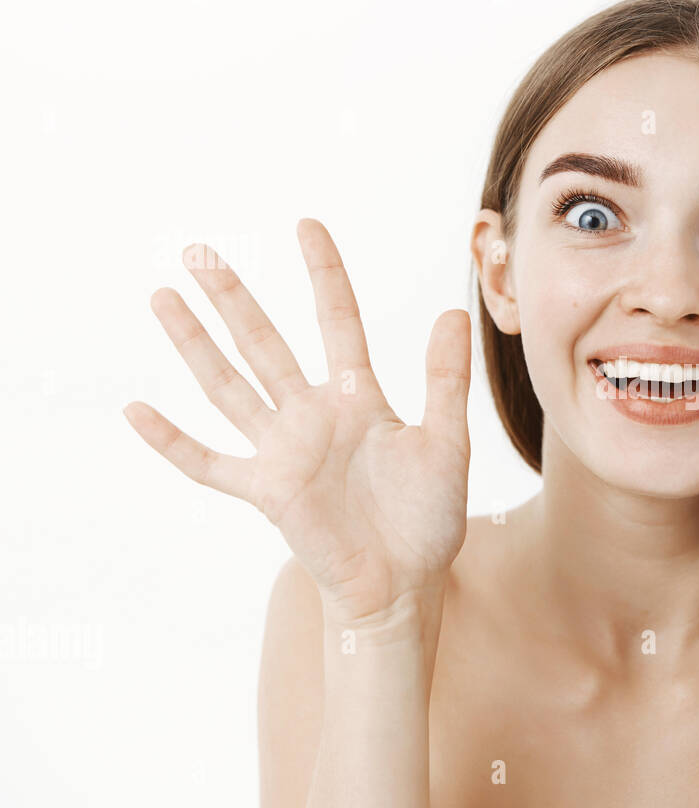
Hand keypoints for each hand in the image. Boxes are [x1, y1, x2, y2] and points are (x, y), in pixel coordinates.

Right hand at [124, 218, 470, 626]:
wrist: (404, 582)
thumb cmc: (429, 517)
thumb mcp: (446, 443)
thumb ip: (445, 382)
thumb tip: (453, 312)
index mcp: (360, 398)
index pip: (337, 321)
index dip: (323, 274)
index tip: (306, 225)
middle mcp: (313, 415)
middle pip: (265, 344)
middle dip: (234, 299)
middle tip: (200, 252)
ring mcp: (284, 451)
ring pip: (229, 387)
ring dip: (195, 346)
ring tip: (164, 298)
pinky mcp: (265, 492)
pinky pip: (209, 464)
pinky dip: (173, 441)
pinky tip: (136, 410)